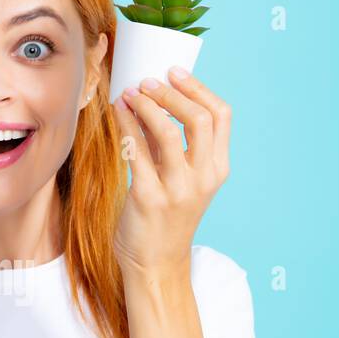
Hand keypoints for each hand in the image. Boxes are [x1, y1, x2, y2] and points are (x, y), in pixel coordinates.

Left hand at [110, 67, 231, 276]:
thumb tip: (153, 101)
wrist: (155, 265)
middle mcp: (202, 178)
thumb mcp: (183, 181)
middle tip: (147, 81)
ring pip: (167, 132)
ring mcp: (177, 189)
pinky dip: (126, 125)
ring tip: (129, 92)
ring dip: (146, 105)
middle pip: (199, 118)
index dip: (198, 88)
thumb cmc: (166, 219)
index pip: (221, 116)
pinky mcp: (148, 197)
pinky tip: (117, 113)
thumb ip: (175, 147)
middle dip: (171, 92)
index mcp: (217, 170)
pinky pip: (136, 151)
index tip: (175, 72)